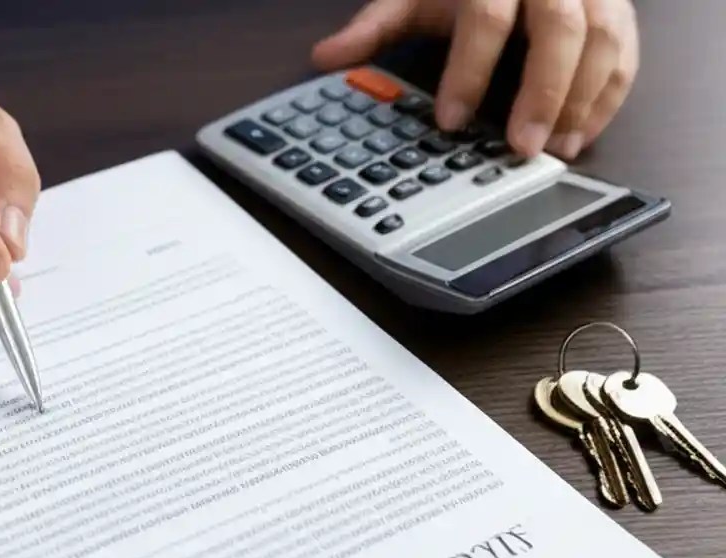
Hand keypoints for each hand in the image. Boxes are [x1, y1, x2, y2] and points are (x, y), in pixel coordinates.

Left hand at [312, 0, 638, 158]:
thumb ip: (374, 27)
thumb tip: (323, 57)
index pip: (486, 18)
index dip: (469, 71)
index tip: (449, 120)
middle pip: (560, 30)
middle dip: (542, 92)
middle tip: (520, 147)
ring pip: (603, 41)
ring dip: (582, 101)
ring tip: (553, 151)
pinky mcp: (618, 12)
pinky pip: (626, 56)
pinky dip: (607, 100)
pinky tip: (578, 137)